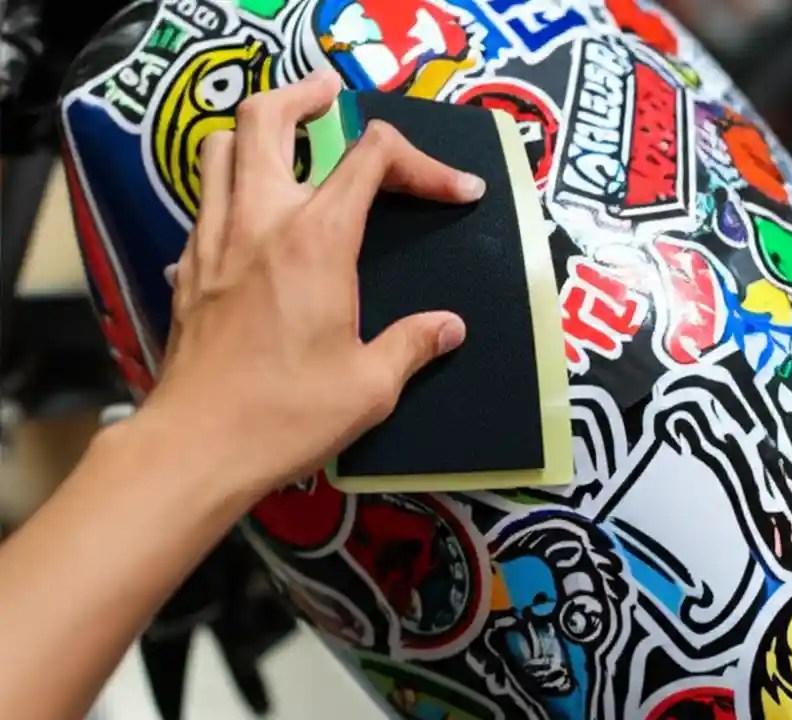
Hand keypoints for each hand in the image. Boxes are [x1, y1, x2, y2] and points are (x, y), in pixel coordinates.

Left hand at [131, 69, 484, 500]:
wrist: (196, 447)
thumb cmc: (287, 415)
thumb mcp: (370, 386)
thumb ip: (413, 345)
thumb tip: (449, 327)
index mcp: (316, 240)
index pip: (372, 157)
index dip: (424, 163)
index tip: (458, 193)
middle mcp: (260, 221)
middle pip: (268, 118)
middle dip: (306, 96)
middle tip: (335, 99)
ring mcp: (215, 239)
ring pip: (222, 147)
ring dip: (259, 132)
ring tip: (290, 141)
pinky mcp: (188, 266)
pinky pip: (206, 200)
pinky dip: (233, 186)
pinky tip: (255, 220)